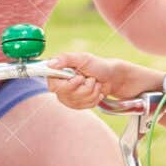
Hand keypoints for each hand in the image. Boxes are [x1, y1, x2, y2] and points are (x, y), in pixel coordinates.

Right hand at [45, 52, 164, 109]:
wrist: (115, 78)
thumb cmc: (100, 66)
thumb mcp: (83, 58)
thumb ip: (65, 59)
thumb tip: (50, 64)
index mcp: (59, 72)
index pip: (53, 85)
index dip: (68, 85)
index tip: (80, 78)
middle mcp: (62, 85)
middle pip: (65, 95)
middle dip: (83, 87)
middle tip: (90, 79)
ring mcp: (69, 96)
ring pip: (76, 102)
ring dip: (90, 92)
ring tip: (95, 83)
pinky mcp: (78, 104)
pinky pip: (83, 107)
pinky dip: (93, 99)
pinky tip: (97, 92)